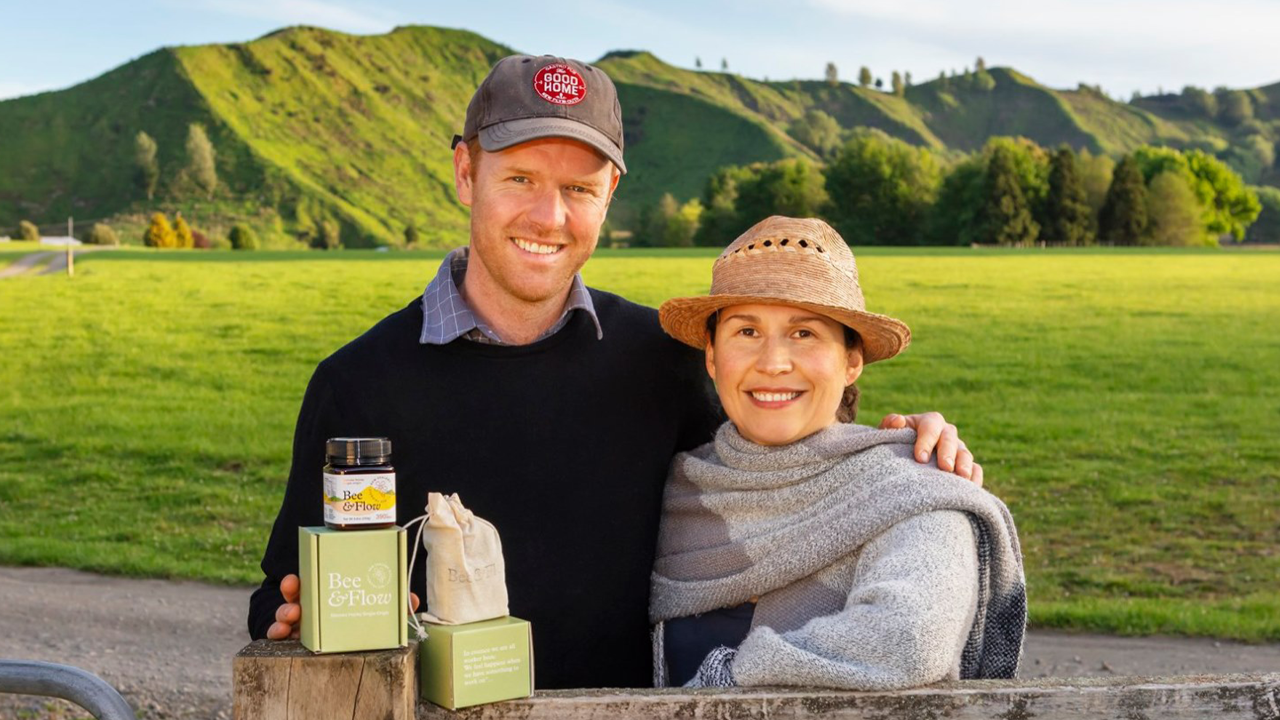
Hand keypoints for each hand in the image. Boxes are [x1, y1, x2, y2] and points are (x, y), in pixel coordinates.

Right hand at [267, 573, 419, 640]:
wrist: (350, 654)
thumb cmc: (361, 624)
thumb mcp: (377, 614)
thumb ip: (394, 607)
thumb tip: (413, 601)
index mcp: (327, 597)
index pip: (311, 584)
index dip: (300, 581)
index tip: (295, 578)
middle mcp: (310, 610)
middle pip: (295, 597)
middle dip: (291, 592)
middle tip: (294, 588)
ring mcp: (300, 627)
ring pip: (284, 616)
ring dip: (283, 613)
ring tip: (290, 616)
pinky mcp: (293, 644)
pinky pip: (279, 639)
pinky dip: (276, 634)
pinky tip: (279, 635)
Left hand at [879, 412, 982, 487]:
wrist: (902, 462)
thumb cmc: (893, 445)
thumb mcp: (888, 434)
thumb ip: (889, 426)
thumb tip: (898, 421)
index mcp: (928, 422)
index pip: (931, 425)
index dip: (926, 440)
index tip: (919, 458)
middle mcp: (946, 433)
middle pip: (950, 438)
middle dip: (948, 452)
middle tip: (944, 467)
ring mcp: (958, 449)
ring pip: (965, 453)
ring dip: (964, 465)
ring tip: (961, 477)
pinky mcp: (966, 465)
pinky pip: (976, 469)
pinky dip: (975, 477)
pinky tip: (971, 487)